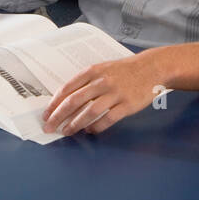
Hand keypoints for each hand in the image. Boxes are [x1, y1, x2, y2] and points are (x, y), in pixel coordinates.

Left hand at [42, 52, 161, 135]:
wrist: (151, 68)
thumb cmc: (125, 70)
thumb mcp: (103, 68)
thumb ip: (86, 81)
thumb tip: (66, 99)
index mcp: (94, 71)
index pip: (68, 88)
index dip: (55, 103)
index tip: (46, 114)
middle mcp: (103, 82)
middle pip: (75, 101)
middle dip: (59, 116)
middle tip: (50, 127)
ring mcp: (116, 93)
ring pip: (90, 112)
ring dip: (75, 124)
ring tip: (67, 131)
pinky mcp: (127, 105)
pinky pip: (108, 119)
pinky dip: (97, 127)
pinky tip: (90, 131)